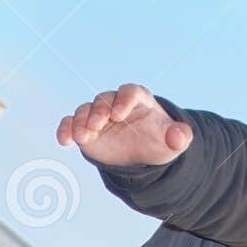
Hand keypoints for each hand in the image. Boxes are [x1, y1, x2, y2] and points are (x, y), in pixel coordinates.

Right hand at [56, 85, 193, 167]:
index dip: (124, 101)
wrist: (141, 154)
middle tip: (97, 126)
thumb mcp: (173, 142)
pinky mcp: (84, 128)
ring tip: (83, 137)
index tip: (119, 115)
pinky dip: (66, 129)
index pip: (130, 92)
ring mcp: (98, 115)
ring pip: (85, 111)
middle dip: (99, 111)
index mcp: (137, 99)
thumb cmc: (158, 141)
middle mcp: (114, 103)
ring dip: (81, 122)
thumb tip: (181, 137)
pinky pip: (71, 123)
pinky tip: (65, 141)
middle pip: (104, 100)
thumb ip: (179, 137)